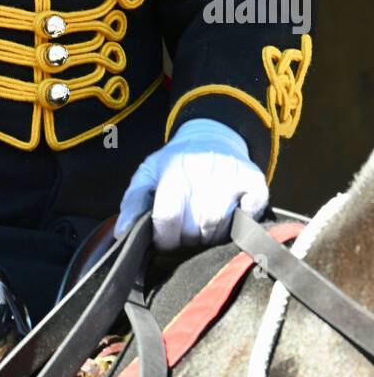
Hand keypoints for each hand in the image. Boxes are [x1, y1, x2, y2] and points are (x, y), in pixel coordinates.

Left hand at [113, 118, 268, 251]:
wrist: (211, 136)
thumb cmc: (176, 161)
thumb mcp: (148, 173)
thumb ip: (133, 202)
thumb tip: (122, 232)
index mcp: (173, 172)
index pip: (168, 221)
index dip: (164, 238)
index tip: (164, 239)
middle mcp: (203, 173)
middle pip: (194, 231)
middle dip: (187, 237)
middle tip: (187, 225)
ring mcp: (231, 177)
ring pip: (219, 232)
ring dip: (210, 234)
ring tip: (204, 219)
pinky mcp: (254, 182)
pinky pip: (248, 220)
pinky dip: (240, 224)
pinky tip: (230, 212)